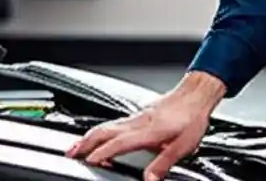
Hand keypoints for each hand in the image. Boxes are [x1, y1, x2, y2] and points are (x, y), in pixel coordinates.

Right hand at [66, 71, 225, 180]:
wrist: (196, 94)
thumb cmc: (191, 117)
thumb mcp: (183, 146)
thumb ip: (162, 164)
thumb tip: (149, 180)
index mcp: (147, 131)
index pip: (117, 144)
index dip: (101, 153)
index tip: (87, 162)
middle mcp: (137, 122)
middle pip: (103, 131)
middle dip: (84, 143)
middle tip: (69, 153)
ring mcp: (136, 117)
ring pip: (106, 125)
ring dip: (89, 136)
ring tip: (76, 146)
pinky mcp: (139, 114)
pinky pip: (113, 122)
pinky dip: (100, 130)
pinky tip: (99, 135)